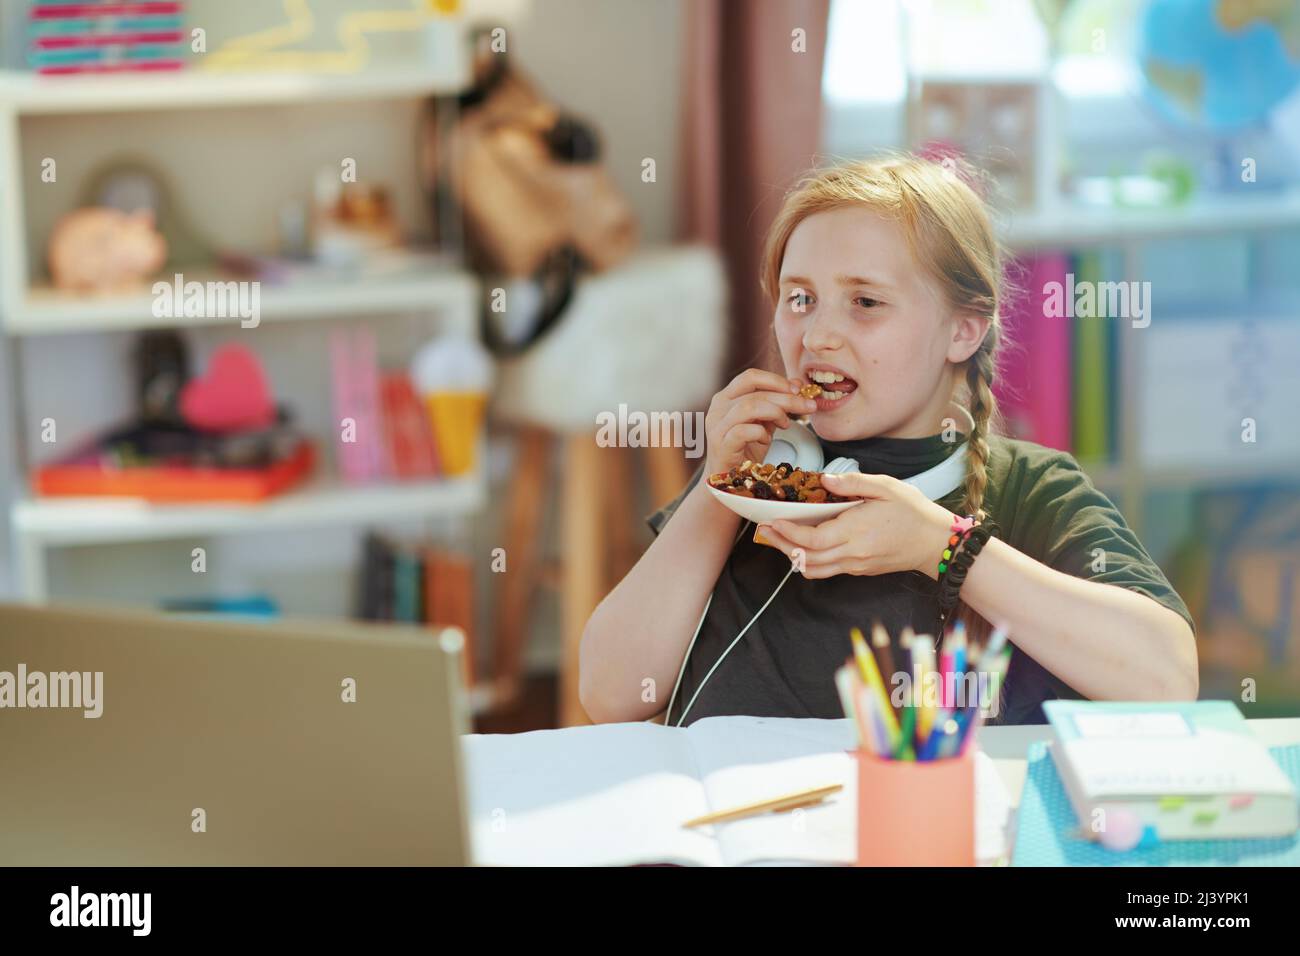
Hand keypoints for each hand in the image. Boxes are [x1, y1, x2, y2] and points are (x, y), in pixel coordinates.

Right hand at [703, 369, 818, 477]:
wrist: (730, 481)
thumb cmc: (745, 451)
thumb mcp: (765, 423)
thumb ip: (777, 403)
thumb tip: (797, 384)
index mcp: (726, 398)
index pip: (751, 377)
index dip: (776, 380)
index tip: (798, 390)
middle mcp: (717, 408)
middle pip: (755, 392)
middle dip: (786, 398)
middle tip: (808, 405)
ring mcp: (717, 427)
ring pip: (749, 407)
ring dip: (775, 412)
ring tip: (786, 424)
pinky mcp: (721, 445)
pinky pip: (743, 430)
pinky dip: (760, 433)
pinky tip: (767, 440)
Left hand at [757, 472, 955, 579]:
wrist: (935, 542)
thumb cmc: (913, 512)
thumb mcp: (886, 487)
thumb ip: (852, 483)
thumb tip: (824, 480)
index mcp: (856, 532)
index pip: (811, 539)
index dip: (788, 533)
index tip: (772, 521)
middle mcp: (853, 554)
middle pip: (805, 557)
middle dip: (781, 545)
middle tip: (764, 531)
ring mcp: (856, 565)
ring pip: (814, 569)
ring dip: (792, 556)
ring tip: (777, 539)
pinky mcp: (859, 570)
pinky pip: (827, 570)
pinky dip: (809, 560)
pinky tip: (802, 545)